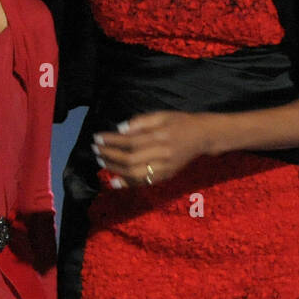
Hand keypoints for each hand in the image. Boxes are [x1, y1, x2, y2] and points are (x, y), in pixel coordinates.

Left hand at [93, 111, 214, 188]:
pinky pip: (145, 182)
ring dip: (115, 169)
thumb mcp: (162, 115)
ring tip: (101, 162)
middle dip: (109, 155)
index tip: (97, 137)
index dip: (111, 140)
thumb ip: (140, 121)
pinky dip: (129, 184)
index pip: (129, 141)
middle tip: (95, 150)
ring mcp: (166, 167)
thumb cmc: (180, 122)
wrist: (203, 136)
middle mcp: (163, 153)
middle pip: (130, 158)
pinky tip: (114, 181)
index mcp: (161, 136)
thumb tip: (120, 129)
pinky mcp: (167, 175)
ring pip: (136, 173)